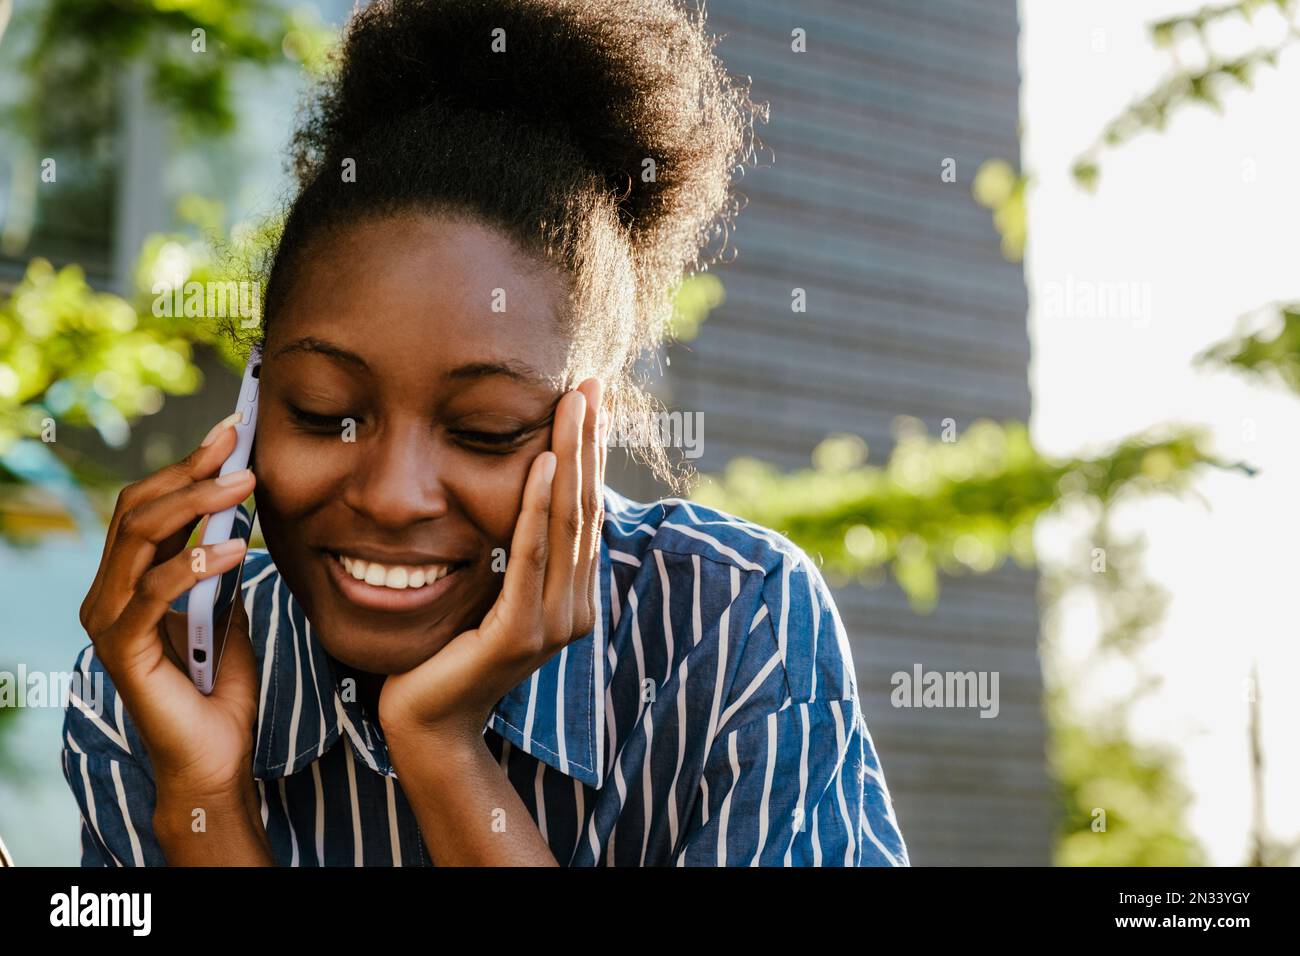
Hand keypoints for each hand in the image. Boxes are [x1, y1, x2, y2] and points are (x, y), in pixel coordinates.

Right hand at [80, 413, 261, 802]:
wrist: (216, 756)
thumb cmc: (221, 687)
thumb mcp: (227, 610)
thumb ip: (220, 568)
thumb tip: (241, 518)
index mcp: (130, 580)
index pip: (150, 506)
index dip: (188, 465)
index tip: (232, 431)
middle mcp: (109, 594)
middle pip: (138, 510)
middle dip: (189, 470)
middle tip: (238, 443)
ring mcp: (109, 621)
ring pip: (140, 539)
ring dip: (197, 504)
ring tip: (246, 485)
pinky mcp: (122, 650)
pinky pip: (152, 592)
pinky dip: (194, 564)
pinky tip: (236, 549)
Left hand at [378, 377, 607, 745]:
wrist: (428, 721)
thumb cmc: (451, 652)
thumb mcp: (493, 592)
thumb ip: (518, 553)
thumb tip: (525, 493)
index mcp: (573, 596)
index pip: (586, 510)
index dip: (591, 454)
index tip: (589, 400)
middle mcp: (574, 608)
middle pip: (584, 508)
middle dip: (588, 443)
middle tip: (590, 386)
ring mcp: (552, 624)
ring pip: (565, 524)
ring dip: (570, 459)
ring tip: (571, 407)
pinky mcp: (519, 635)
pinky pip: (528, 558)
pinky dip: (535, 509)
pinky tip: (540, 465)